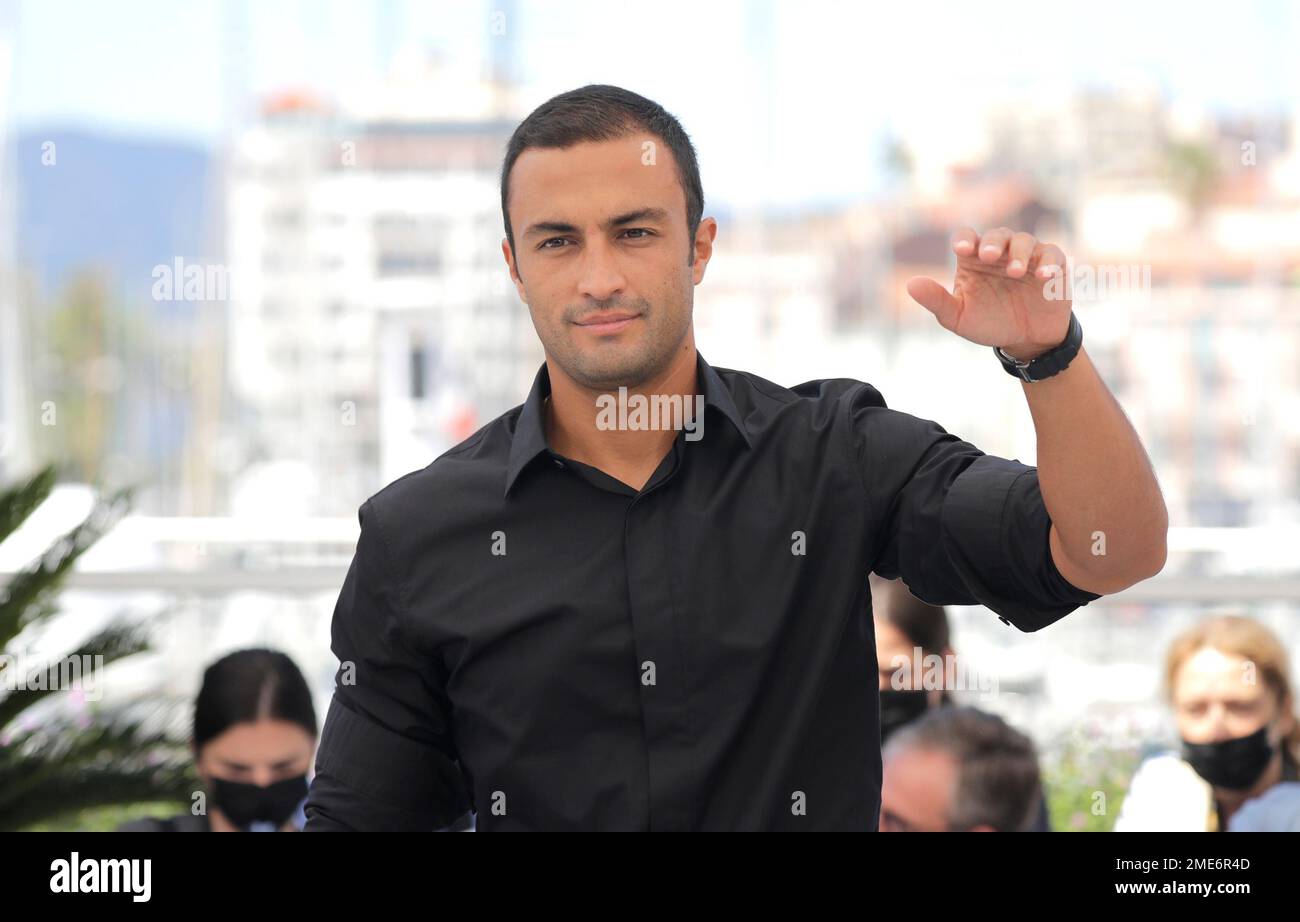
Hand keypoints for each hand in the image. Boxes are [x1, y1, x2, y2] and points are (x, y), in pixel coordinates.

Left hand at [906, 226, 1071, 361]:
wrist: (1026, 340)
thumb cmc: (989, 323)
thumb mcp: (959, 318)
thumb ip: (937, 301)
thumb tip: (911, 285)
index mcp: (974, 259)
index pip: (966, 237)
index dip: (964, 239)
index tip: (961, 250)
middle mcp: (1000, 252)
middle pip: (996, 235)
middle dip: (992, 243)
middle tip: (987, 256)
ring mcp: (1027, 256)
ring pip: (1024, 241)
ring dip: (1019, 253)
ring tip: (1015, 272)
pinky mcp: (1052, 264)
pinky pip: (1052, 254)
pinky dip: (1049, 262)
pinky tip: (1044, 275)